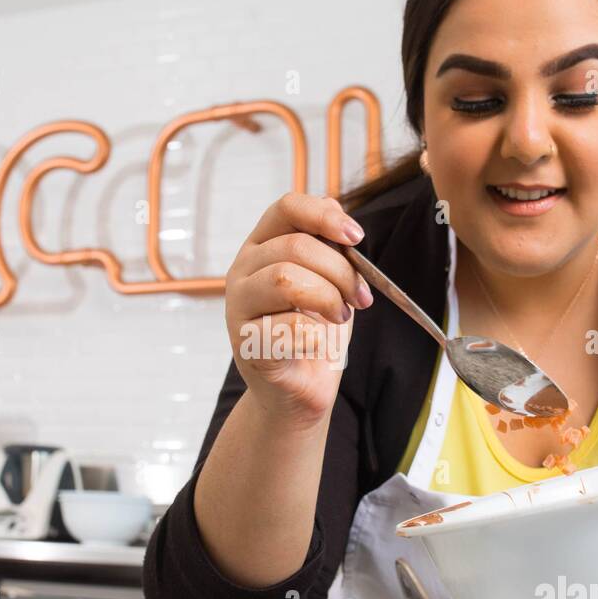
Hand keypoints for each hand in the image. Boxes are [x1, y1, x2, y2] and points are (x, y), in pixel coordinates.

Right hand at [224, 193, 373, 427]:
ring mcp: (238, 307)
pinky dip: (316, 336)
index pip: (286, 208)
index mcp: (262, 247)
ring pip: (286, 280)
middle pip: (295, 247)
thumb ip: (329, 247)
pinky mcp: (244, 344)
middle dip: (340, 271)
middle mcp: (243, 271)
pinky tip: (320, 344)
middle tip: (359, 298)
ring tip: (340, 317)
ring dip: (328, 299)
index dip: (323, 215)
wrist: (301, 390)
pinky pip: (286, 327)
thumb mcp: (329, 282)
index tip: (356, 237)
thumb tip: (336, 209)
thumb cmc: (313, 334)